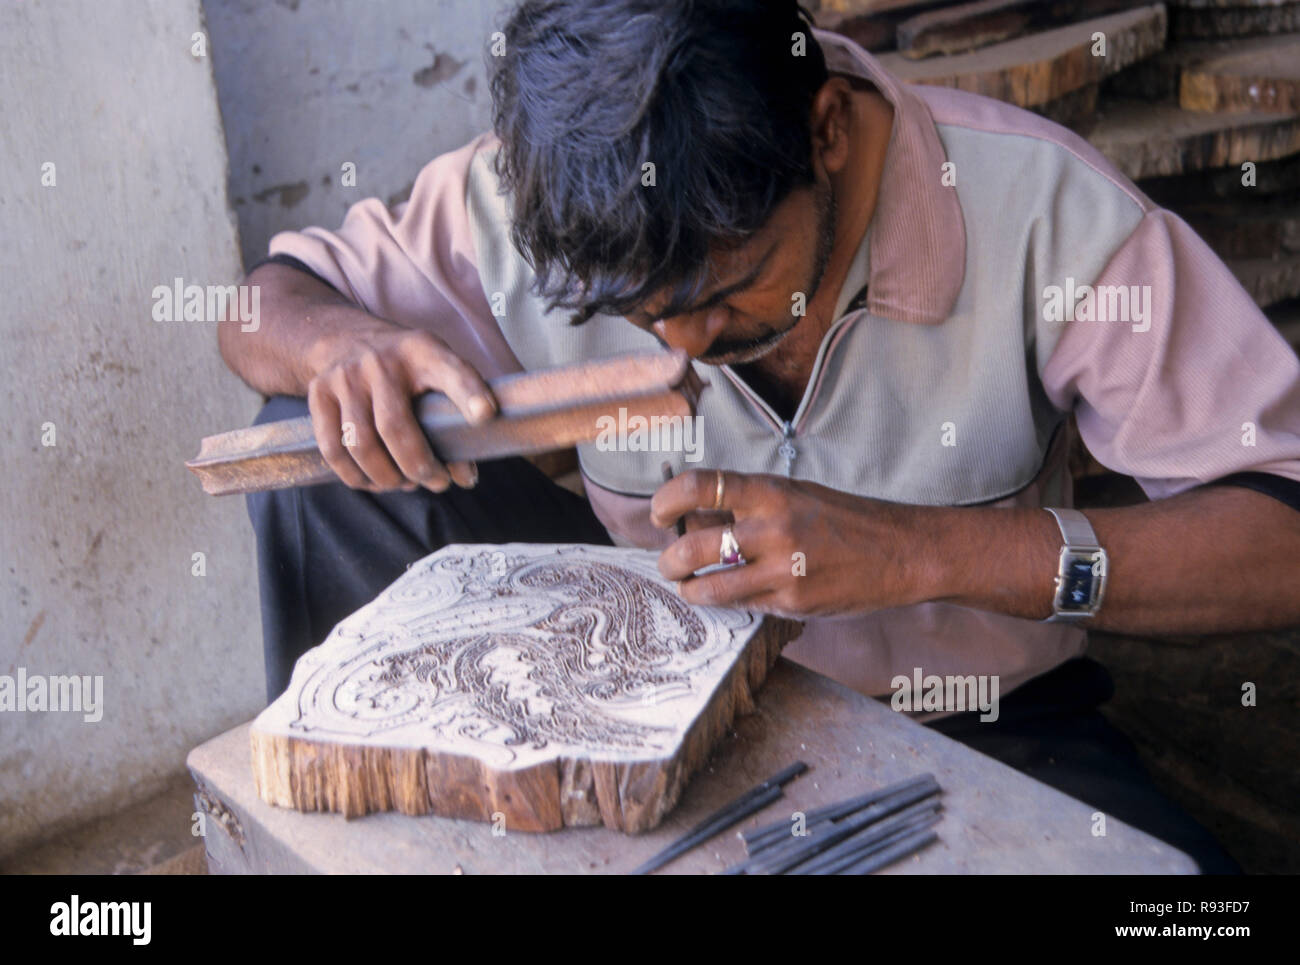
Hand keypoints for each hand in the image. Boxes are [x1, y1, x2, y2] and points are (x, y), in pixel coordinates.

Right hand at [305, 325, 495, 491]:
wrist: (343, 338)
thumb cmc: (405, 369)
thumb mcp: (436, 374)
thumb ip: (454, 419)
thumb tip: (464, 477)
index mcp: (424, 352)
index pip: (452, 372)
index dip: (470, 394)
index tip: (485, 415)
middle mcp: (381, 361)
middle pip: (395, 426)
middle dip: (418, 465)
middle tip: (437, 482)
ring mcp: (345, 375)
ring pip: (361, 443)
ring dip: (386, 477)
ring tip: (404, 484)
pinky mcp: (318, 392)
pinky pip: (333, 448)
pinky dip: (354, 476)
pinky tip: (373, 482)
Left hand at [650, 469, 931, 616]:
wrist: (900, 551)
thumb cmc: (842, 519)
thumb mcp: (795, 495)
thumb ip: (747, 505)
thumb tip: (691, 517)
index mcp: (772, 492)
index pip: (701, 485)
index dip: (667, 500)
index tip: (659, 513)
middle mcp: (774, 528)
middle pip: (694, 546)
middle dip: (669, 561)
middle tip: (666, 565)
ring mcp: (783, 569)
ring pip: (710, 588)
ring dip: (689, 590)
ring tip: (686, 588)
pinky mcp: (793, 602)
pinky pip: (744, 605)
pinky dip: (730, 602)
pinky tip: (730, 597)